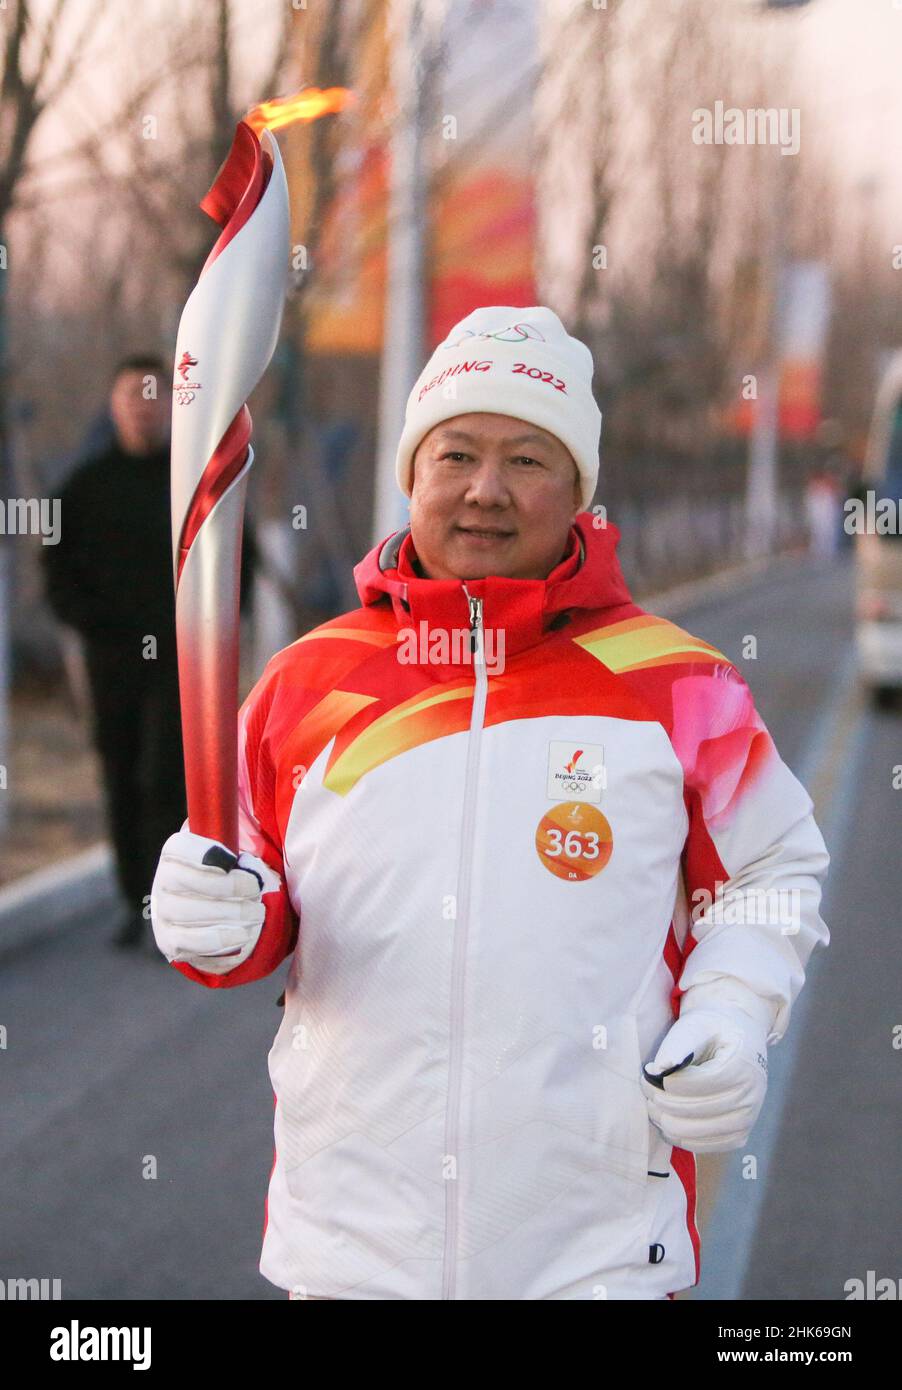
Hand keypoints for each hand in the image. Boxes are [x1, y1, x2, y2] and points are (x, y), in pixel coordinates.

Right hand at [150, 827, 282, 974]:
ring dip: (230, 913)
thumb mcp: (234, 865)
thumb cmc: (225, 885)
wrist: (212, 921)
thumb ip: (243, 862)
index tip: (232, 860)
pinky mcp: (168, 940)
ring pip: (188, 911)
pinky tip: (242, 934)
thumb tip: (250, 869)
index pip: (177, 847)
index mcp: (175, 856)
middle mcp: (162, 882)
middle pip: (183, 879)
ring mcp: (162, 913)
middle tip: (255, 890)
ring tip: (255, 913)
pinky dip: (221, 938)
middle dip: (227, 885)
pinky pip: (191, 941)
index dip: (204, 852)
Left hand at [639, 986, 770, 1154]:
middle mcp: (749, 1098)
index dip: (665, 1082)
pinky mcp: (738, 1137)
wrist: (741, 1040)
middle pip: (691, 1112)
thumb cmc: (713, 1030)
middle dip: (660, 1100)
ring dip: (664, 1118)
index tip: (648, 1070)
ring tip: (653, 1100)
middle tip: (646, 1085)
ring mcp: (746, 1121)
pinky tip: (668, 1114)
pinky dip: (677, 1134)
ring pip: (691, 1134)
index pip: (695, 1086)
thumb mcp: (696, 1025)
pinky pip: (699, 1146)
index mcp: (741, 1067)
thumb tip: (658, 1069)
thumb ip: (677, 1045)